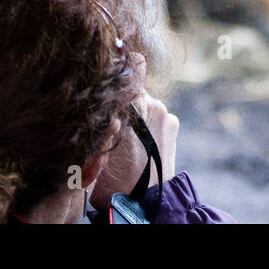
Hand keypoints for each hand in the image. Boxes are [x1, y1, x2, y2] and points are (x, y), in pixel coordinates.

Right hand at [90, 53, 178, 208]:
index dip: (122, 62)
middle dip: (123, 101)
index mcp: (133, 105)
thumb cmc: (114, 181)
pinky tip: (139, 147)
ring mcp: (167, 116)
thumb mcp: (96, 149)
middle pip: (134, 89)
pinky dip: (148, 126)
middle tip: (112, 123)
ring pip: (145, 105)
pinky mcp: (174, 126)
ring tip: (126, 142)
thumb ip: (100, 118)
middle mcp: (154, 104)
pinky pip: (156, 118)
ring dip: (136, 116)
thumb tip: (95, 93)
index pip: (134, 64)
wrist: (147, 206)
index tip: (114, 65)